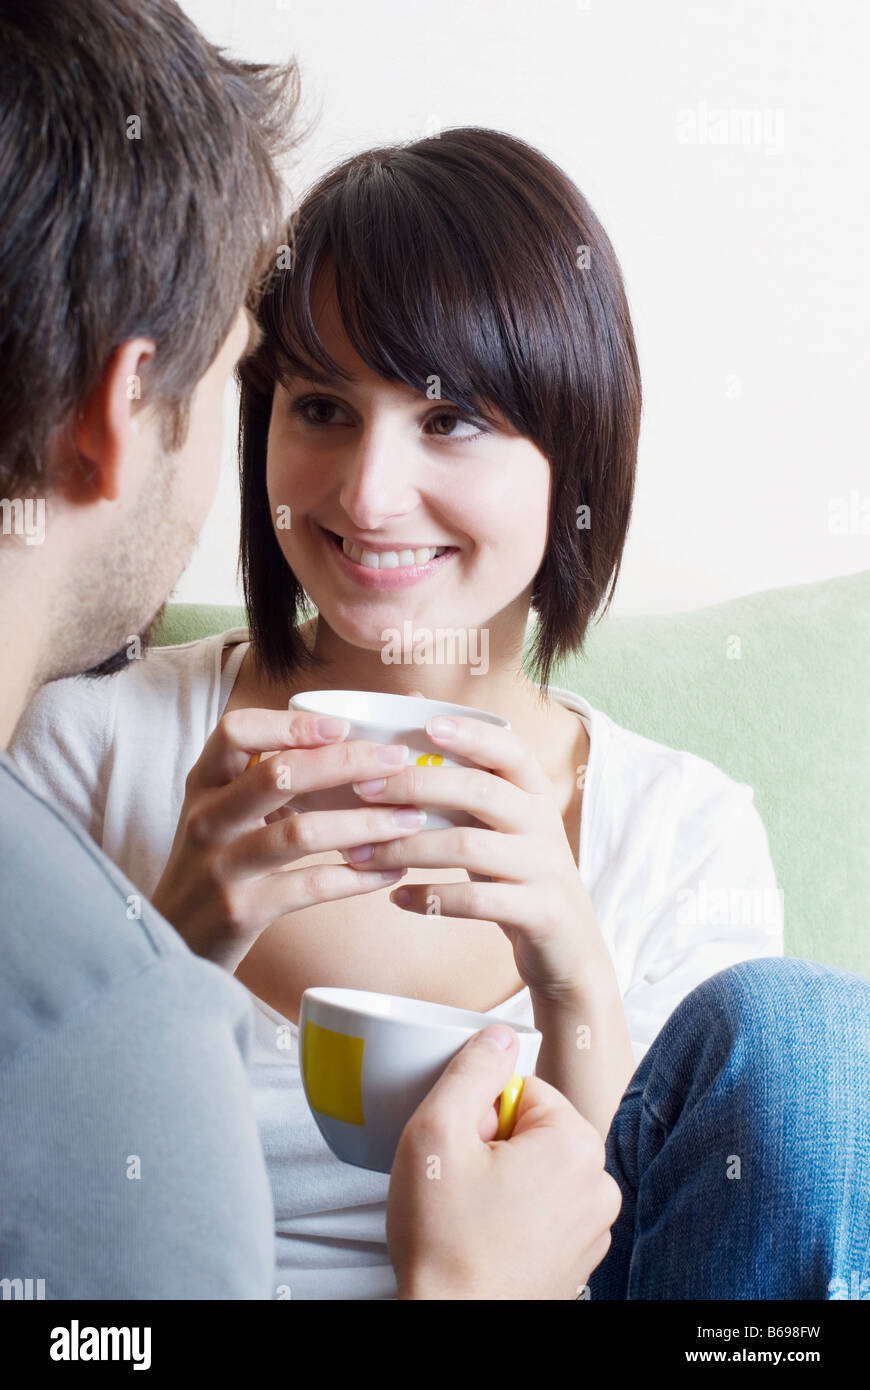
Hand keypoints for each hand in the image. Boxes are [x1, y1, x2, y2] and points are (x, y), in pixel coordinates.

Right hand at [150, 706, 424, 968]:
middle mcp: (207, 818)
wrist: (174, 946)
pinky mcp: (241, 910)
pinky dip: (357, 877)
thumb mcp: (222, 815)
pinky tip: (390, 871)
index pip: (236, 731)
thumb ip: (268, 779)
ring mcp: (221, 866)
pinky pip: (310, 886)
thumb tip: (346, 739)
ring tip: (411, 820)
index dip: (290, 724)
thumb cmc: (215, 867)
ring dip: (365, 822)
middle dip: (347, 763)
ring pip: (301, 832)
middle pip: (278, 774)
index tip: (342, 726)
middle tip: (398, 761)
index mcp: (204, 784)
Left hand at [347, 711, 599, 1001]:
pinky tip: (397, 898)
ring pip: (468, 847)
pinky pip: (476, 900)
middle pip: (480, 791)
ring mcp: (544, 868)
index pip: (511, 750)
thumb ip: (466, 780)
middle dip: (416, 785)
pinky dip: (430, 898)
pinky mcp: (538, 911)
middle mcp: (543, 824)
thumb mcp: (500, 824)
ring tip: (362, 855)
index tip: (426, 724)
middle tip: (362, 790)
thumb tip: (416, 711)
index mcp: (535, 794)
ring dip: (406, 849)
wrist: (570, 948)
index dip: (472, 734)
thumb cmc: (517, 873)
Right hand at [387, 1025, 621, 1298]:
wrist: (454, 1329)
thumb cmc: (444, 1242)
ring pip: (537, 1169)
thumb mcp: (437, 1133)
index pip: (521, 1089)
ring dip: (502, 1181)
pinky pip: (544, 1210)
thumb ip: (471, 1069)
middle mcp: (599, 1183)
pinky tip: (486, 1239)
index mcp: (575, 1144)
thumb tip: (499, 1034)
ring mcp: (594, 1227)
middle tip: (461, 1184)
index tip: (460, 1151)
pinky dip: (516, 1217)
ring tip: (471, 1215)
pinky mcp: (580, 1259)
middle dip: (490, 1145)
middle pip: (532, 1128)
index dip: (476, 1113)